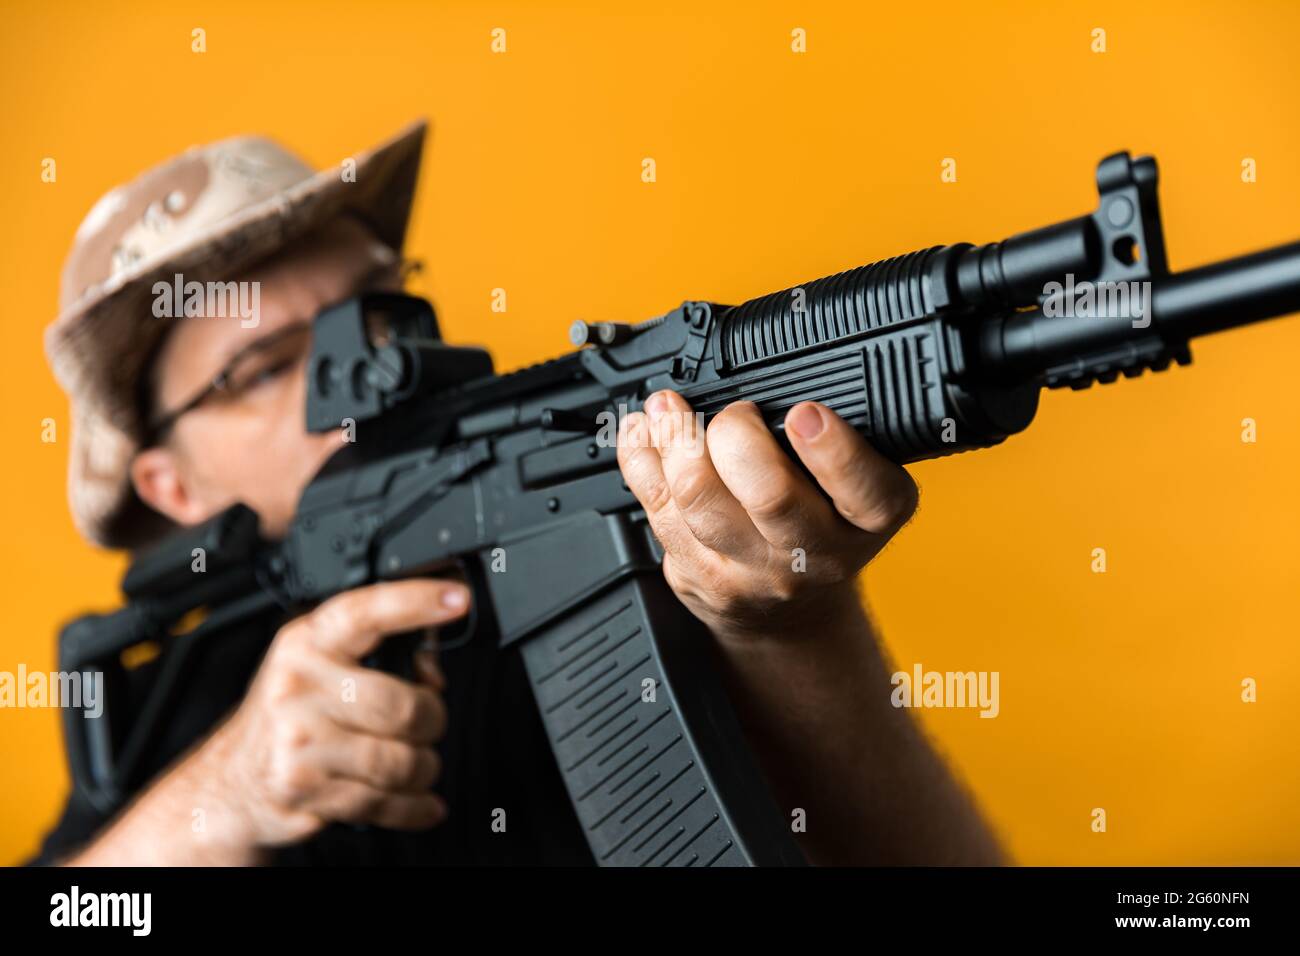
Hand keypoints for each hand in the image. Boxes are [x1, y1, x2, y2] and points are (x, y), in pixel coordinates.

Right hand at [192, 578, 467, 848]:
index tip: (456, 599)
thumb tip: (431, 667)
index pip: (365, 611)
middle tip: (427, 722)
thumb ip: (376, 653)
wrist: (231, 781)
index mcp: (305, 644)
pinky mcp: (305, 787)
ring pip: (399, 759)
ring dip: (423, 767)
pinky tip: (418, 800)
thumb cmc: (288, 717)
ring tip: (415, 764)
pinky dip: (412, 806)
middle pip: (401, 704)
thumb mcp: (319, 666)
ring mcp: (298, 740)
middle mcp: (298, 687)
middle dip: (432, 718)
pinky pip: (383, 801)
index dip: (415, 601)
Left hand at [616, 391, 917, 642]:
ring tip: (668, 407)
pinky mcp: (699, 578)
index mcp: (868, 521)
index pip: (866, 491)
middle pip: (770, 495)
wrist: (789, 613)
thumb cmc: (820, 526)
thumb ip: (834, 437)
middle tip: (733, 412)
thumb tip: (775, 370)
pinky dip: (642, 459)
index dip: (835, 451)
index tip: (805, 413)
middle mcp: (815, 554)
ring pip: (700, 501)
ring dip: (675, 439)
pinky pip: (658, 511)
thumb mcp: (854, 487)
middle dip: (737, 435)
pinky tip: (644, 433)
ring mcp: (752, 573)